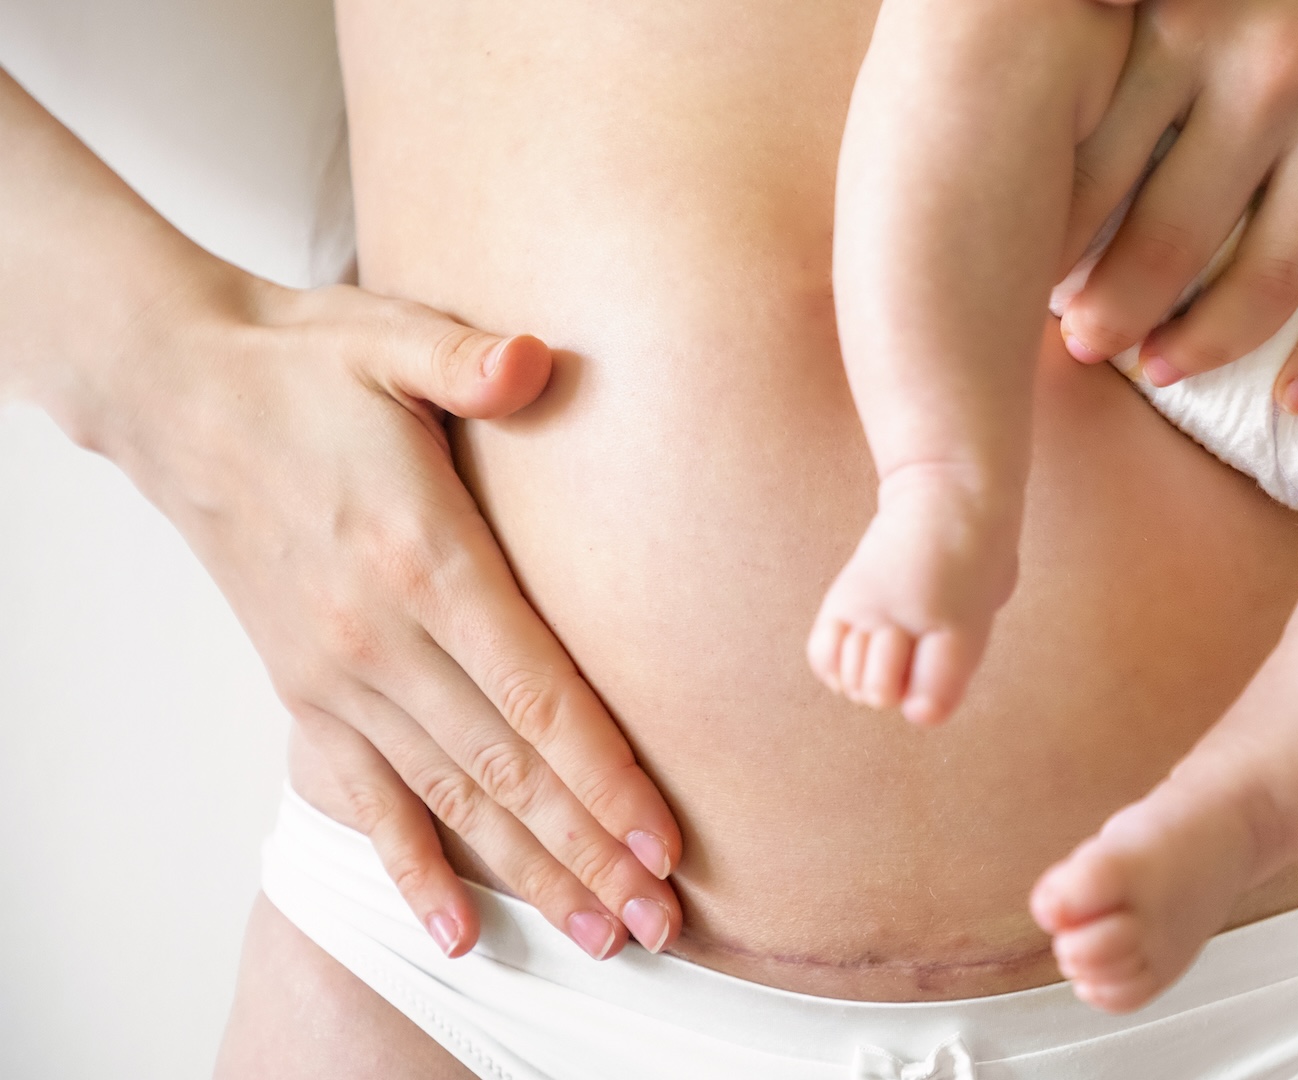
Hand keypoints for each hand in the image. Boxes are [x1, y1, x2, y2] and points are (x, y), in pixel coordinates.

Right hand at [104, 271, 682, 959]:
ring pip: (451, 799)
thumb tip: (531, 359)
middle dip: (590, 852)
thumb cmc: (304, 366)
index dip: (606, 778)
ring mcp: (337, 675)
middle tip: (659, 921)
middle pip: (508, 771)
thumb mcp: (390, 339)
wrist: (179, 393)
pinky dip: (411, 867)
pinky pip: (363, 798)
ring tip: (597, 935)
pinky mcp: (304, 690)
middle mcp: (380, 638)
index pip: (537, 697)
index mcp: (424, 560)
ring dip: (528, 873)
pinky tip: (458, 927)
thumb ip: (468, 361)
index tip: (662, 842)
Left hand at [1055, 0, 1297, 410]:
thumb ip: (1113, 5)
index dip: (1056, 242)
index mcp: (1187, 23)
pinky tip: (1291, 394)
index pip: (1095, 169)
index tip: (1032, 280)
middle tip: (1079, 347)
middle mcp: (1268, 81)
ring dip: (1206, 342)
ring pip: (1269, 277)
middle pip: (1170, 240)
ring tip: (1159, 371)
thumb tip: (1053, 57)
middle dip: (1112, 310)